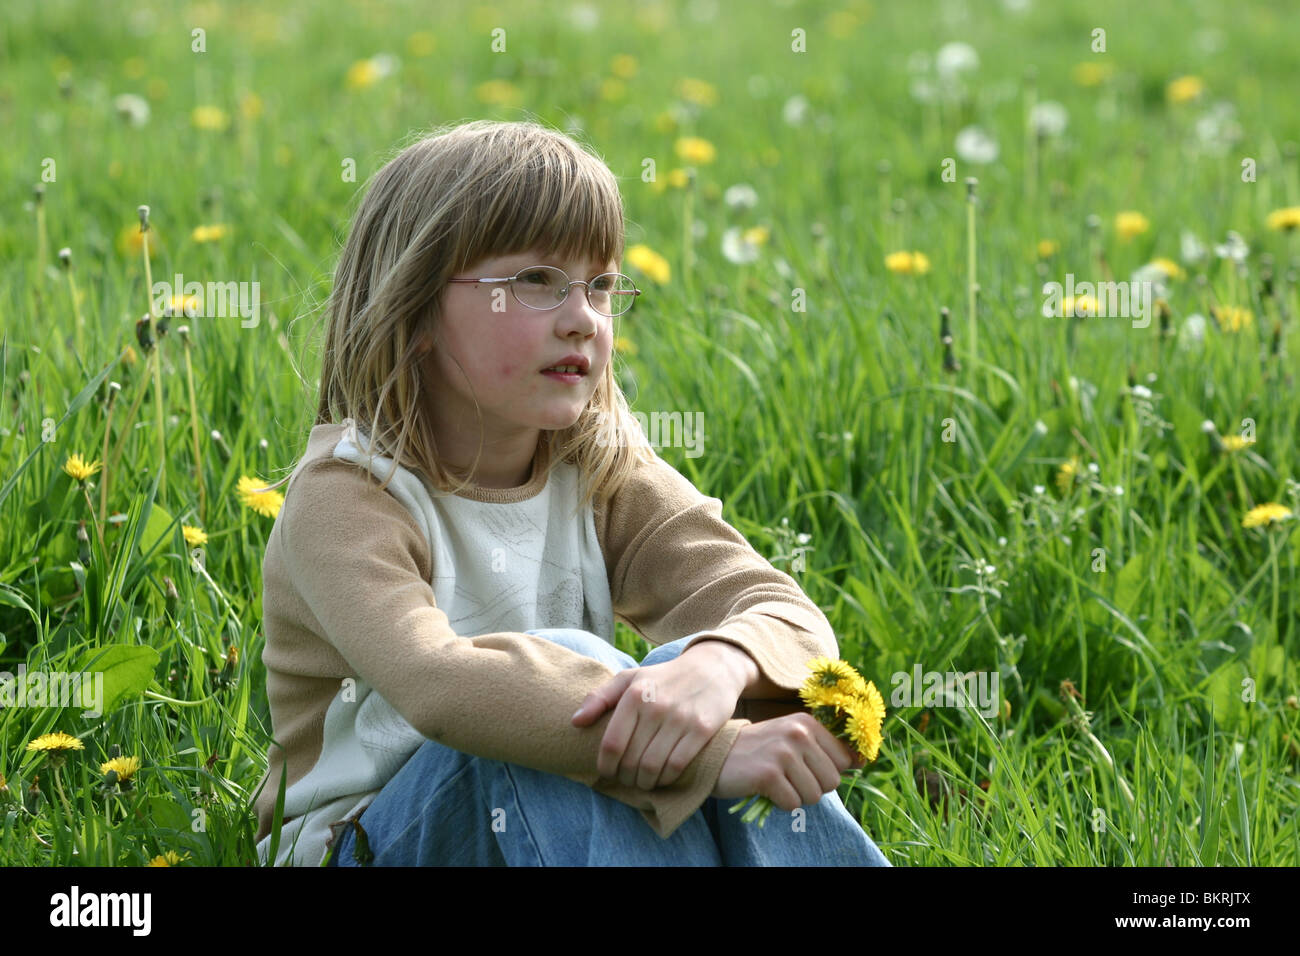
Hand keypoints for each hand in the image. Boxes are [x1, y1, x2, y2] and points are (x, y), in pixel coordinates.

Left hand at [571, 642, 751, 789]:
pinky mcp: (702, 729)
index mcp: (635, 694)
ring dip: (644, 782)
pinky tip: (662, 777)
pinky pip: (677, 765)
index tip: (606, 772)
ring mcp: (681, 718)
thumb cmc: (663, 679)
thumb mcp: (630, 679)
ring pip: (653, 767)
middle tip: (626, 779)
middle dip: (625, 777)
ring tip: (642, 781)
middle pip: (632, 760)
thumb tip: (575, 722)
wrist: (712, 669)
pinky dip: (666, 778)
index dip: (605, 766)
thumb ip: (599, 698)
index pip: (612, 744)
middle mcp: (656, 706)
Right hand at [711, 712, 859, 811]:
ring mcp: (784, 753)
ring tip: (776, 780)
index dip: (829, 770)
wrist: (715, 753)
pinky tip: (765, 787)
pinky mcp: (769, 775)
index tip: (809, 769)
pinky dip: (780, 803)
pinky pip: (793, 804)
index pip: (845, 758)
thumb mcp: (792, 738)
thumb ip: (825, 747)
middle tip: (788, 776)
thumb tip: (862, 761)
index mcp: (807, 722)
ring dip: (796, 795)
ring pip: (814, 796)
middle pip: (832, 781)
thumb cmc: (759, 750)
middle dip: (813, 786)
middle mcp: (798, 733)